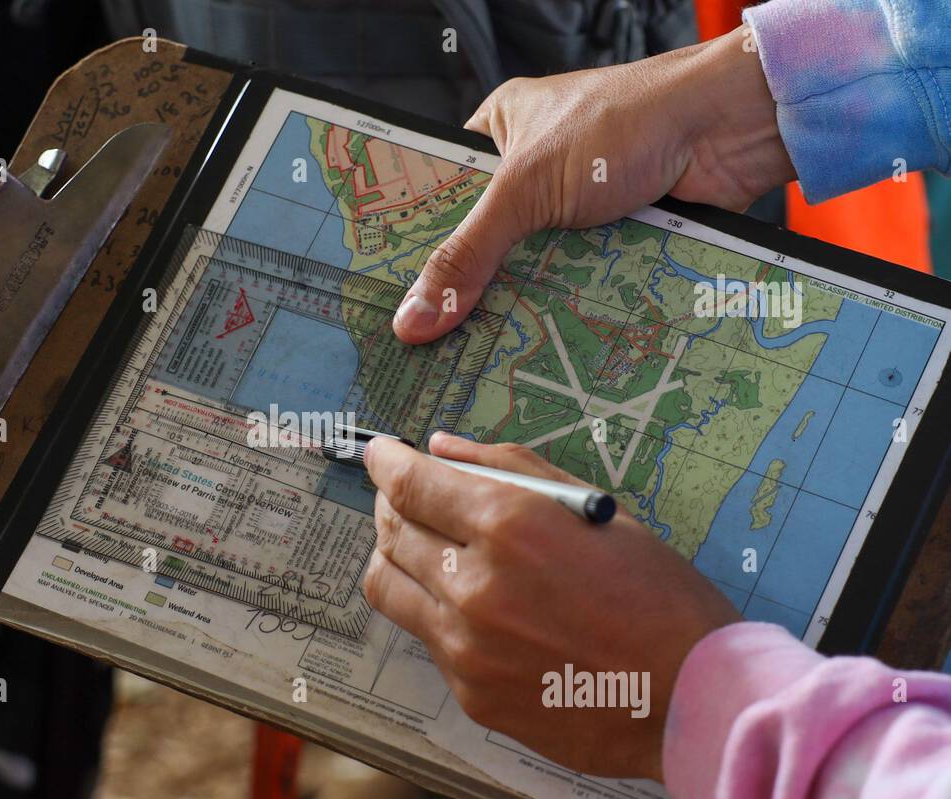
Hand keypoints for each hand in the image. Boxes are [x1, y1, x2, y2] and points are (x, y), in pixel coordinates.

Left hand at [361, 432, 739, 779]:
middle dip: (391, 503)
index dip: (386, 463)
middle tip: (407, 494)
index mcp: (509, 529)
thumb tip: (441, 448)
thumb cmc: (657, 596)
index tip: (381, 454)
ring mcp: (464, 648)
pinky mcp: (469, 693)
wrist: (692, 701)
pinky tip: (468, 602)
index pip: (411, 485)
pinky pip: (425, 636)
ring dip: (393, 554)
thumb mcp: (595, 511)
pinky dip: (433, 608)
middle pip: (391, 532)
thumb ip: (509, 470)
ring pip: (388, 586)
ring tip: (421, 543)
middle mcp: (473, 587)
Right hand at [393, 27, 794, 343]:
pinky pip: (570, 287)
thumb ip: (469, 254)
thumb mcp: (527, 188)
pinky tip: (531, 350)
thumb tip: (414, 317)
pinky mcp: (611, 241)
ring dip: (513, 306)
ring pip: (526, 271)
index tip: (386, 299)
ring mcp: (575, 208)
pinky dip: (558, 312)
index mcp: (500, 132)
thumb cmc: (628, 122)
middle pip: (481, 242)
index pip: (438, 194)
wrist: (730, 129)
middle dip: (464, 288)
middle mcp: (533, 169)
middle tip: (425, 342)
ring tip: (469, 358)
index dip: (411, 245)